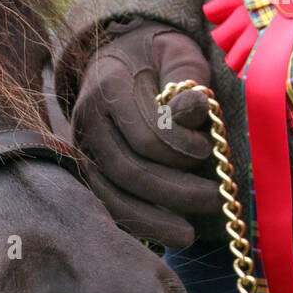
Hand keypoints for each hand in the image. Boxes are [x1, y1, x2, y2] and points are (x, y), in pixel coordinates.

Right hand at [71, 19, 221, 248]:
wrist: (118, 55)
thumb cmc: (157, 58)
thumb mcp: (177, 55)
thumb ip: (186, 80)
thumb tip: (190, 112)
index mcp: (108, 85)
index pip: (146, 135)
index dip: (183, 151)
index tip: (209, 150)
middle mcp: (85, 118)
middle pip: (127, 169)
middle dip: (174, 192)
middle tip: (212, 199)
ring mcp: (80, 145)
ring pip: (109, 193)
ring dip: (151, 220)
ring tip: (188, 235)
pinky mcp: (83, 165)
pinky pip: (103, 202)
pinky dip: (131, 224)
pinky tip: (159, 237)